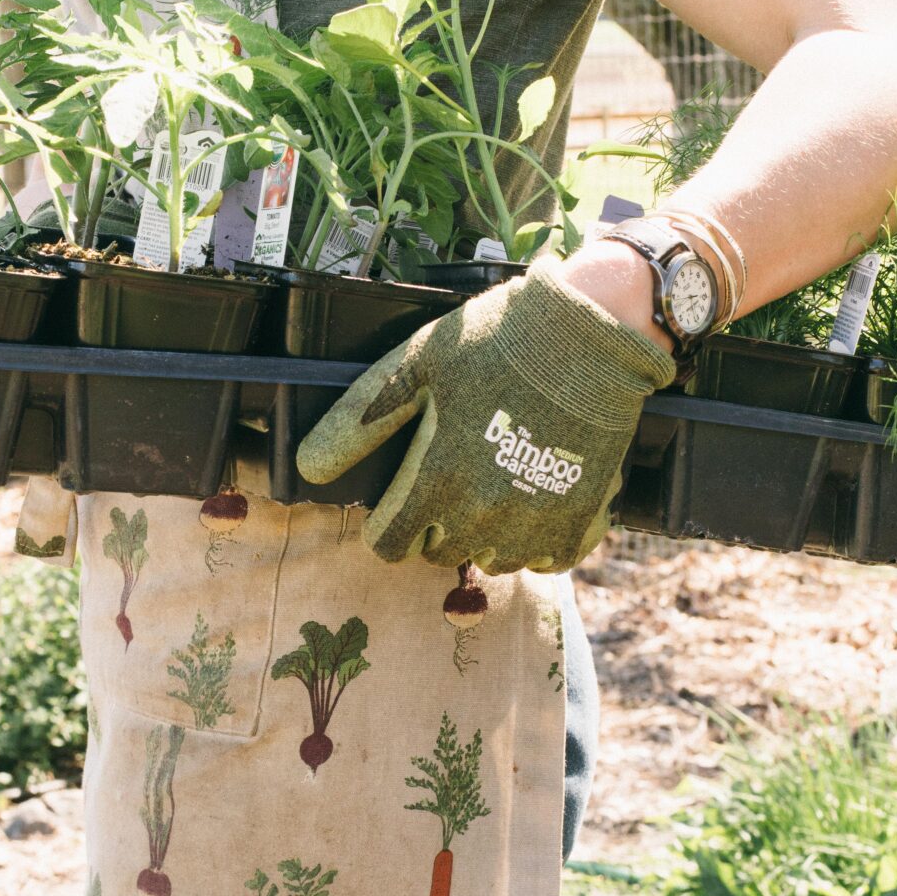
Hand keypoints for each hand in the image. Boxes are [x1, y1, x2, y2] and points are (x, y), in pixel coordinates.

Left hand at [296, 257, 676, 574]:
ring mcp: (533, 526)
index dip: (387, 524)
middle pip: (439, 554)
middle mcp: (481, 518)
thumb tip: (306, 468)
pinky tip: (537, 496)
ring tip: (495, 482)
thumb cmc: (493, 343)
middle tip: (452, 476)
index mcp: (434, 484)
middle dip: (435, 525)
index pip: (389, 546)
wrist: (590, 334)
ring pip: (491, 560)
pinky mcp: (579, 523)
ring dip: (485, 534)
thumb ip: (357, 424)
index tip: (400, 500)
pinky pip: (546, 561)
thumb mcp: (413, 368)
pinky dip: (537, 540)